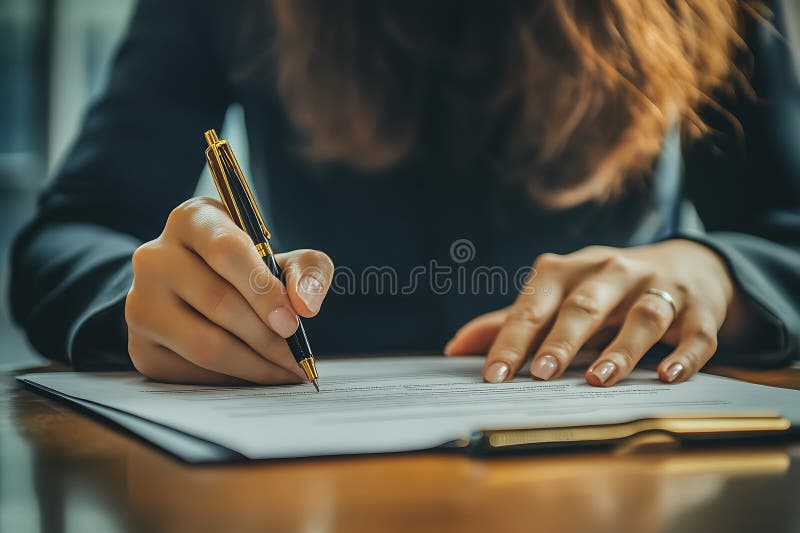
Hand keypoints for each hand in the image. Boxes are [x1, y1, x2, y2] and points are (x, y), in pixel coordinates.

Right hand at [125, 197, 333, 384]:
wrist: (197, 296)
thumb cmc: (248, 273)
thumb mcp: (283, 259)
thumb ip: (308, 271)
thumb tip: (305, 305)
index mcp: (192, 221)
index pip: (227, 251)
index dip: (263, 290)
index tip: (292, 323)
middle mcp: (154, 257)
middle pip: (218, 302)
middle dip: (267, 337)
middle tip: (296, 358)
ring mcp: (140, 303)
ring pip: (204, 344)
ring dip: (254, 365)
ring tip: (284, 371)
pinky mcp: (140, 346)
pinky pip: (192, 372)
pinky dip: (232, 380)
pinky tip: (254, 375)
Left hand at [446, 240, 742, 385]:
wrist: (685, 265)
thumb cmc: (604, 289)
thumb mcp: (557, 297)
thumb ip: (511, 322)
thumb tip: (456, 347)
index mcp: (569, 271)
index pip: (534, 305)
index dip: (512, 339)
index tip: (493, 374)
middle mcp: (612, 272)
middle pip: (585, 305)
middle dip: (561, 340)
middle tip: (540, 373)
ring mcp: (658, 287)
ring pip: (641, 315)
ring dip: (621, 347)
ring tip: (598, 380)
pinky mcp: (699, 308)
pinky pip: (694, 331)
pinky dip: (685, 353)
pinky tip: (669, 376)